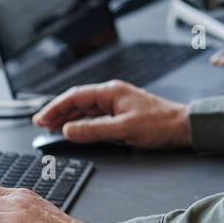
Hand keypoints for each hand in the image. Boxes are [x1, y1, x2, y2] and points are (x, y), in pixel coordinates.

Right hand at [32, 80, 190, 147]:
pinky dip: (81, 123)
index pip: (75, 96)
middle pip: (77, 101)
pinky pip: (94, 116)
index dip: (55, 107)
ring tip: (50, 128)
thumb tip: (67, 131)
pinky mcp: (121, 113)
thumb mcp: (124, 130)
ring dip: (67, 118)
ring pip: (85, 109)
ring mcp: (116, 104)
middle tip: (39, 124)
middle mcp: (112, 94)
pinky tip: (73, 130)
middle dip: (57, 112)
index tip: (40, 119)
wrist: (183, 127)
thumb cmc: (160, 125)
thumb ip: (94, 130)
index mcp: (111, 92)